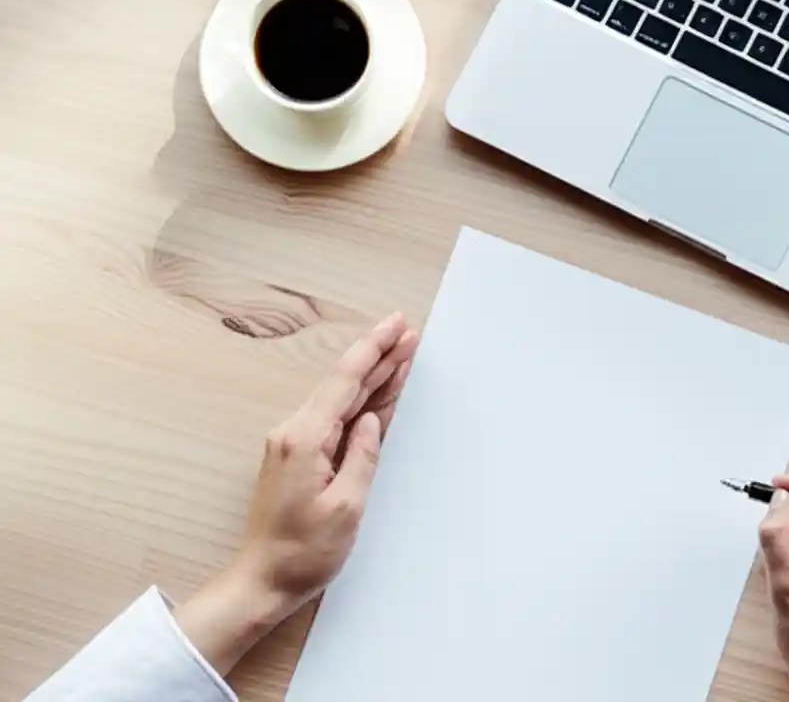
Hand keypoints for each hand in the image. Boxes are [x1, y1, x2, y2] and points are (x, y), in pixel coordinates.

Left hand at [174, 312, 419, 674]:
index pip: (346, 382)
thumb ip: (362, 456)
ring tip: (402, 355)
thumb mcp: (346, 507)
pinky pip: (335, 420)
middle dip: (379, 357)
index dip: (374, 350)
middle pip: (344, 384)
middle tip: (408, 333)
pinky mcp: (298, 458)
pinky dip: (360, 404)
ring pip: (341, 400)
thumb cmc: (303, 552)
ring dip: (372, 378)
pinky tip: (378, 395)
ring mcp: (294, 444)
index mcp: (305, 439)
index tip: (398, 326)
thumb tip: (373, 419)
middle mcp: (294, 433)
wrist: (262, 580)